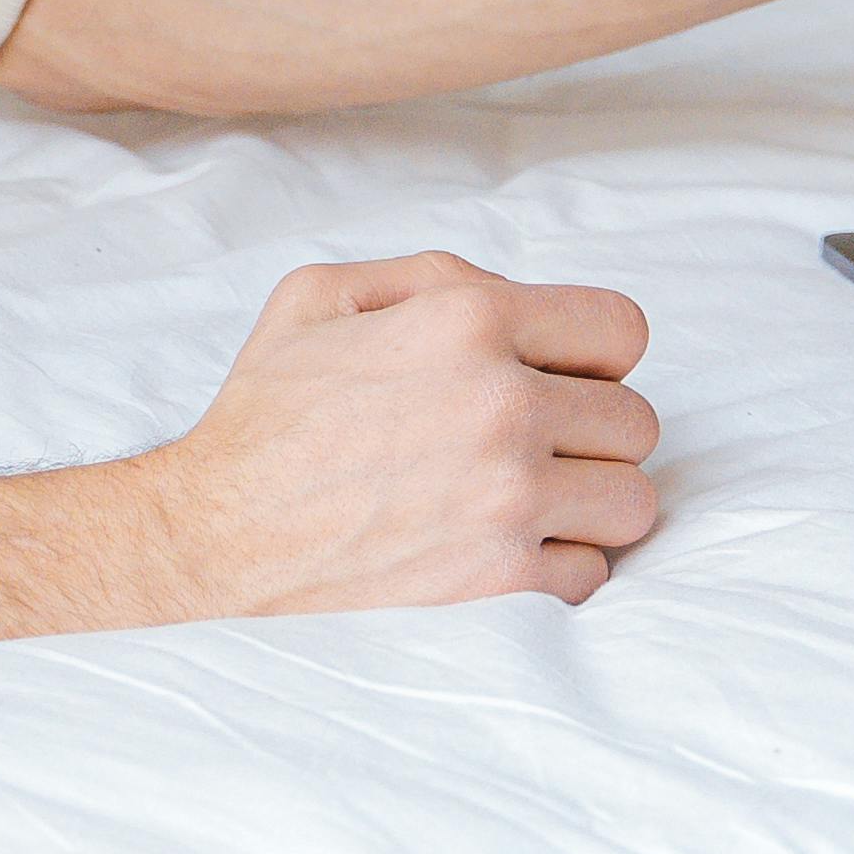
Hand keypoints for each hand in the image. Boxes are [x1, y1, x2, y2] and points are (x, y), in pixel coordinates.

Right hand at [134, 254, 663, 611]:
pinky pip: (592, 572)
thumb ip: (434, 274)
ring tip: (532, 497)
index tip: (560, 377)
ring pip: (634, 502)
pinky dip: (559, 565)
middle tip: (534, 442)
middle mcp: (503, 405)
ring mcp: (507, 498)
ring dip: (591, 501)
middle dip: (593, 430)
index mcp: (469, 320)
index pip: (622, 330)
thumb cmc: (266, 410)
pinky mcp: (498, 579)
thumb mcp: (323, 293)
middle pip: (637, 422)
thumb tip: (517, 295)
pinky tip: (504, 545)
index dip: (594, 354)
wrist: (215, 531)